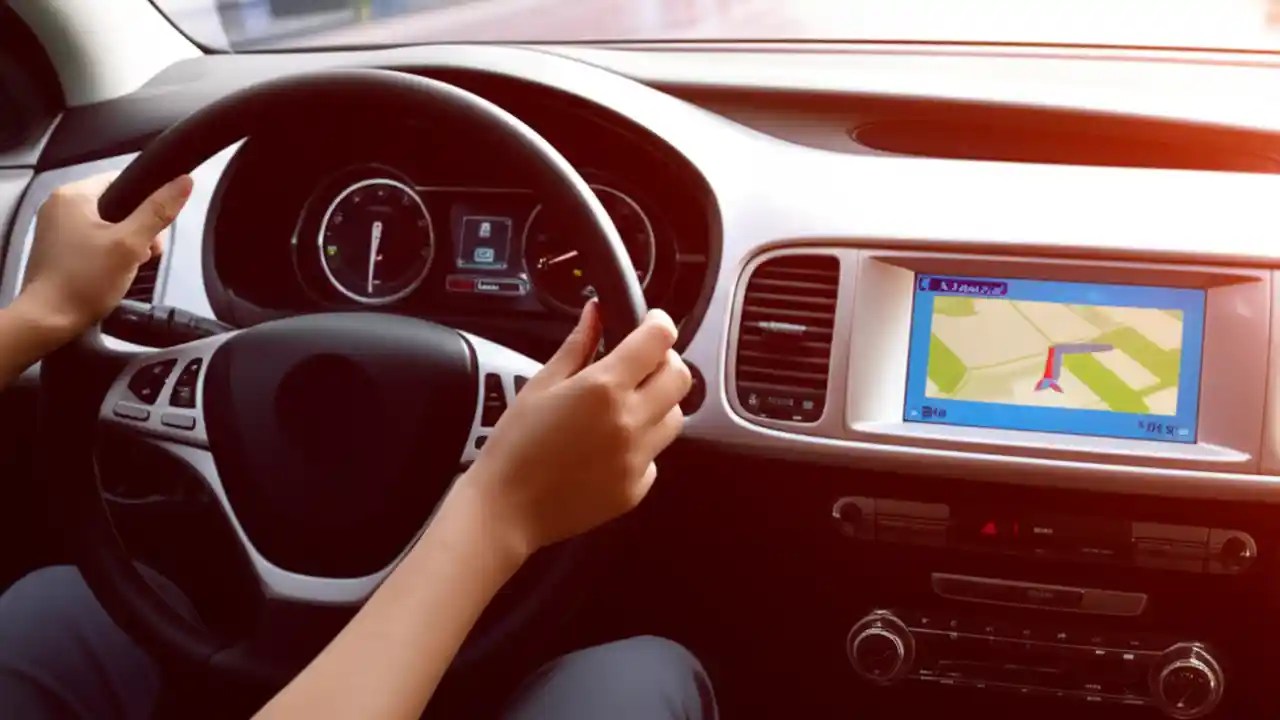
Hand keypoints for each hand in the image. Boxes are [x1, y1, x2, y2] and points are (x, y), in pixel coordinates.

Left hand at [18, 173, 192, 334]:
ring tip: (130, 265)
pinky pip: (91, 239)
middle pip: (116, 204)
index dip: (147, 201)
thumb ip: (158, 212)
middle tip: (145, 253)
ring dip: (126, 242)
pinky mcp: (56, 248)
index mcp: (73, 194)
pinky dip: (107, 251)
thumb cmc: (86, 279)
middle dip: (138, 227)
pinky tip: (114, 270)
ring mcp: (55, 227)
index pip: (123, 181)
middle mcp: (59, 205)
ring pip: (106, 224)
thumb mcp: (130, 244)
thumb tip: (184, 182)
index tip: (156, 229)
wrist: (48, 320)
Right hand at [460, 300, 691, 556]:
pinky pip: (656, 455)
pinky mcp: (637, 487)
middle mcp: (629, 422)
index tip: (650, 323)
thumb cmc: (515, 446)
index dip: (658, 323)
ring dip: (659, 403)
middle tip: (641, 364)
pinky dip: (642, 444)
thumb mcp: (541, 384)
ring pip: (675, 417)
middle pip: (680, 377)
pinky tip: (611, 445)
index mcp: (603, 388)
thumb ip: (577, 345)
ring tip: (625, 406)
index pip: (659, 340)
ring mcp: (637, 458)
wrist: (505, 509)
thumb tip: (596, 313)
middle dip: (665, 362)